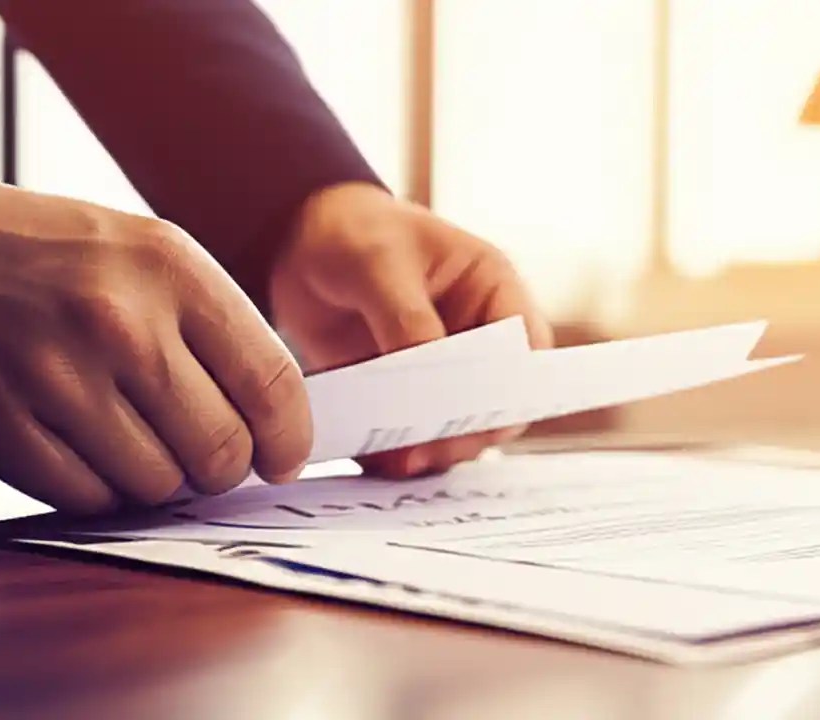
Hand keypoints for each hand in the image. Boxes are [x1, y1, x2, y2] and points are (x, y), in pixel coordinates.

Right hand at [0, 185, 312, 513]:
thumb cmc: (57, 256)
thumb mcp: (151, 256)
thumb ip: (217, 330)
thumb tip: (274, 424)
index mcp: (170, 270)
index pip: (270, 382)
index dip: (290, 437)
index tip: (285, 456)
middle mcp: (120, 323)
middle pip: (221, 449)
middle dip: (224, 466)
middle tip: (207, 452)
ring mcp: (57, 377)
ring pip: (159, 485)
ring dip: (160, 478)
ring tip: (136, 436)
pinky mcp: (6, 426)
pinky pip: (90, 499)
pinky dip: (101, 489)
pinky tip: (91, 449)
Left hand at [269, 182, 551, 477]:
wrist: (294, 241)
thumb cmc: (352, 231)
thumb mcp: (378, 263)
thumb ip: (407, 321)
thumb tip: (428, 384)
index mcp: (492, 289)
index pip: (525, 348)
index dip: (514, 387)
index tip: (479, 415)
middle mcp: (476, 335)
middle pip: (499, 399)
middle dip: (470, 430)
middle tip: (430, 449)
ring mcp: (441, 369)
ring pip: (459, 426)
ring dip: (433, 449)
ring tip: (398, 461)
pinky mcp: (403, 392)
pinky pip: (413, 435)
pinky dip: (397, 452)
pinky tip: (375, 458)